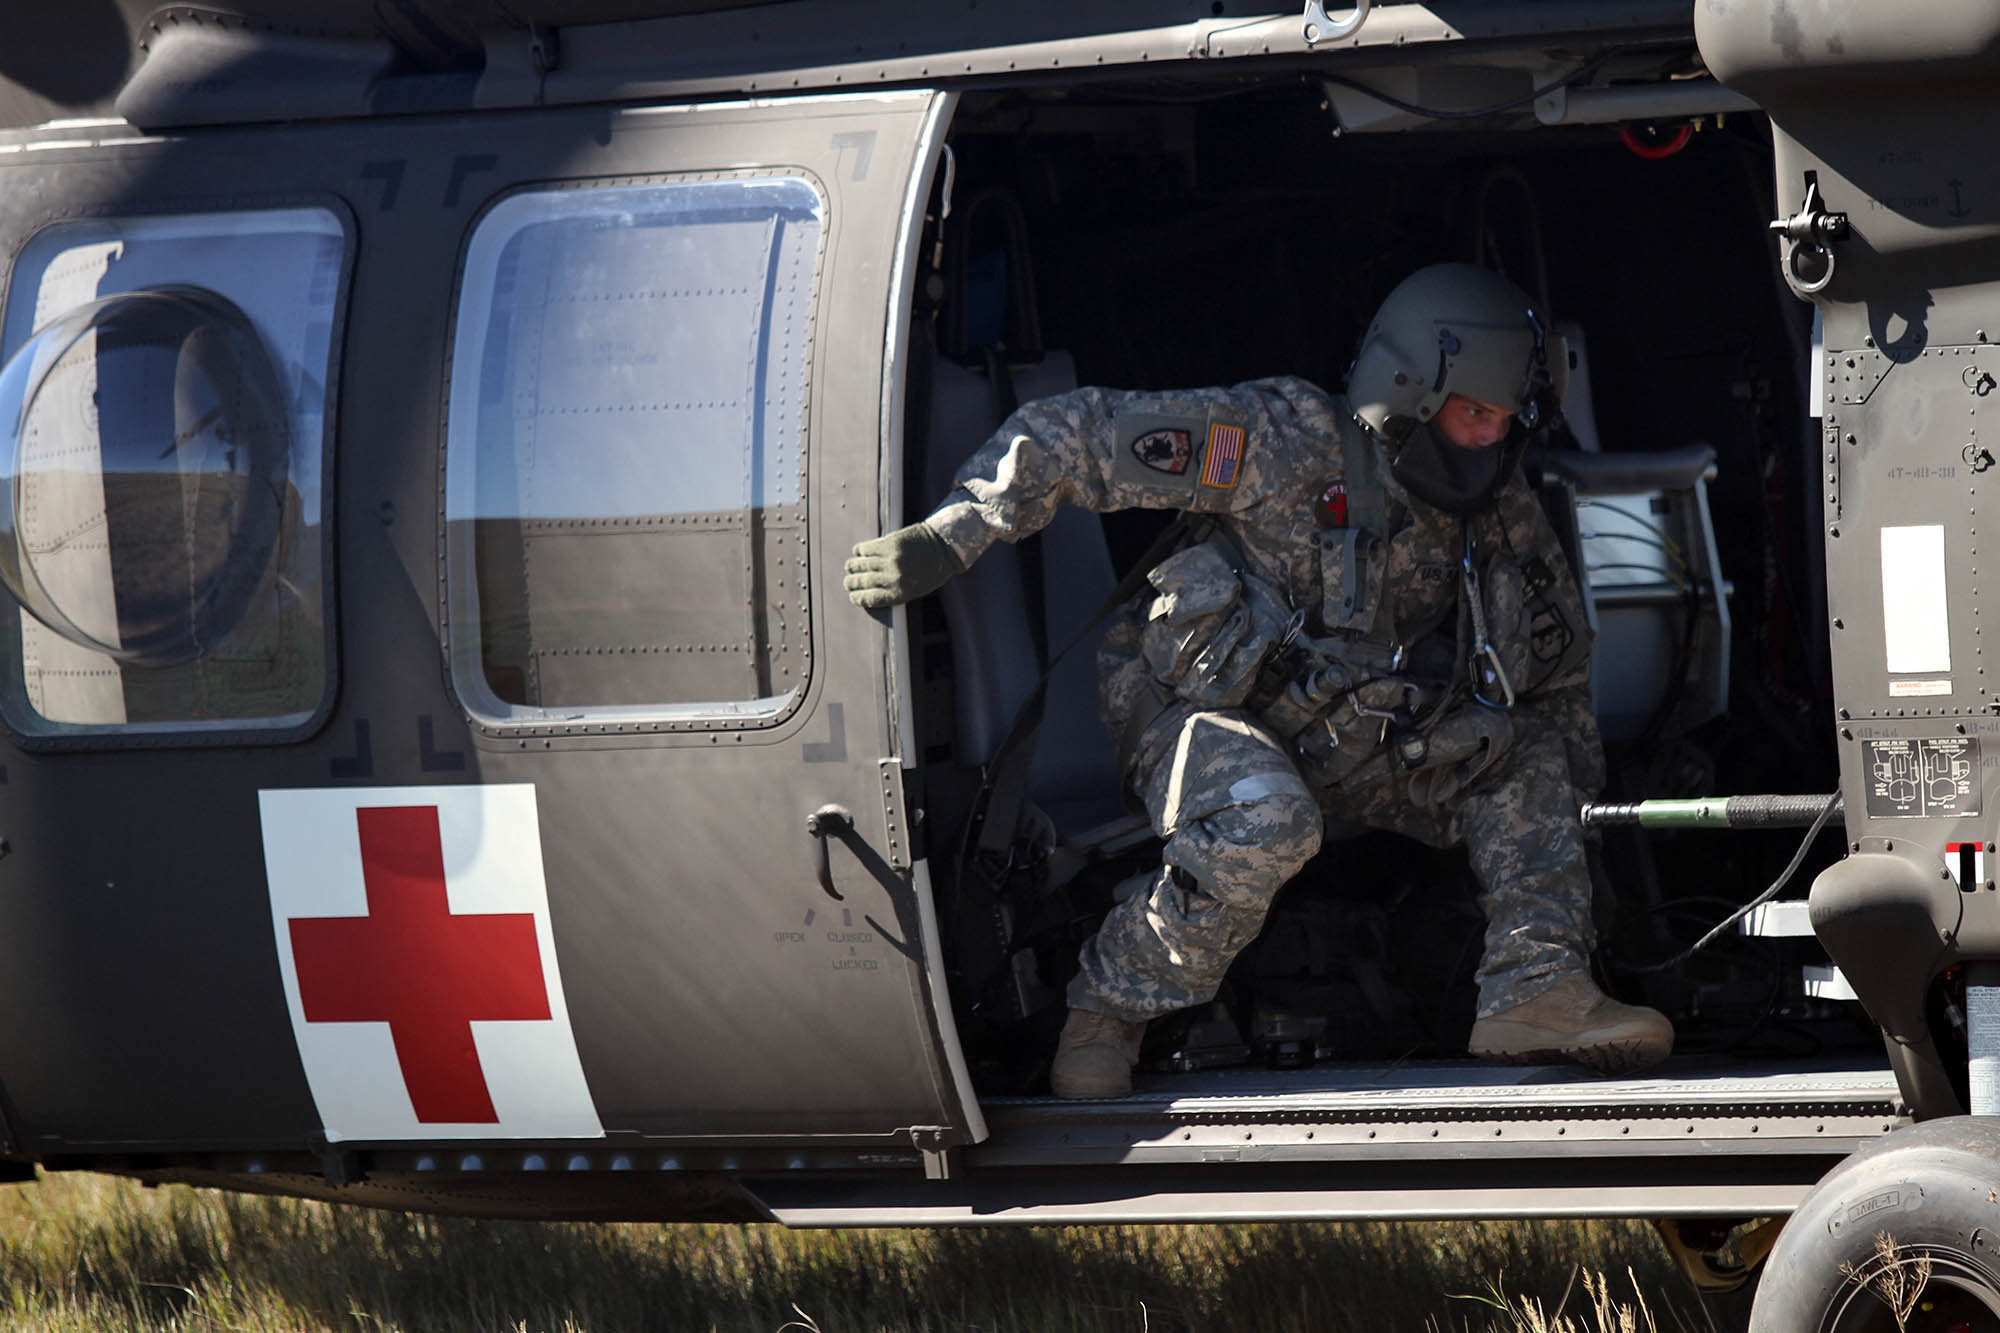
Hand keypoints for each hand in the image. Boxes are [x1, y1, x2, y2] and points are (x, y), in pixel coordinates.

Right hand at [843, 521, 964, 607]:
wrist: (944, 546)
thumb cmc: (932, 571)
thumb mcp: (916, 590)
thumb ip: (894, 593)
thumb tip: (869, 593)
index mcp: (900, 593)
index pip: (869, 599)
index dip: (857, 598)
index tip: (852, 596)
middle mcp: (893, 577)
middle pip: (861, 582)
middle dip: (851, 582)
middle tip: (848, 581)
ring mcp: (890, 559)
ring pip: (860, 564)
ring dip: (852, 566)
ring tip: (851, 567)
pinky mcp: (889, 543)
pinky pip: (865, 549)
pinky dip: (859, 551)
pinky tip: (859, 552)